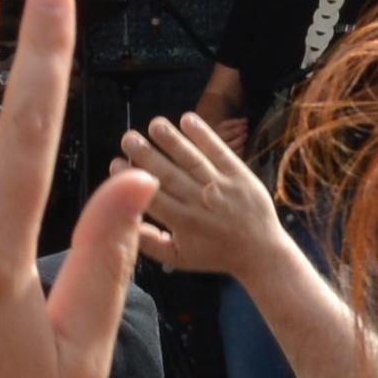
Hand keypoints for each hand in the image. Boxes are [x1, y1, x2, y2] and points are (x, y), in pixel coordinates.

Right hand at [129, 110, 294, 283]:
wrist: (261, 252)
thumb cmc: (215, 254)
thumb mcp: (179, 258)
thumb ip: (149, 243)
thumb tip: (125, 223)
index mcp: (183, 223)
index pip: (153, 198)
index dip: (132, 181)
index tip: (116, 163)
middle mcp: (201, 203)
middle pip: (169, 175)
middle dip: (147, 155)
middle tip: (128, 138)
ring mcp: (222, 187)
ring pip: (193, 160)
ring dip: (173, 141)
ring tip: (155, 124)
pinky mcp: (240, 175)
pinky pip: (220, 152)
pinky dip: (204, 135)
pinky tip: (188, 119)